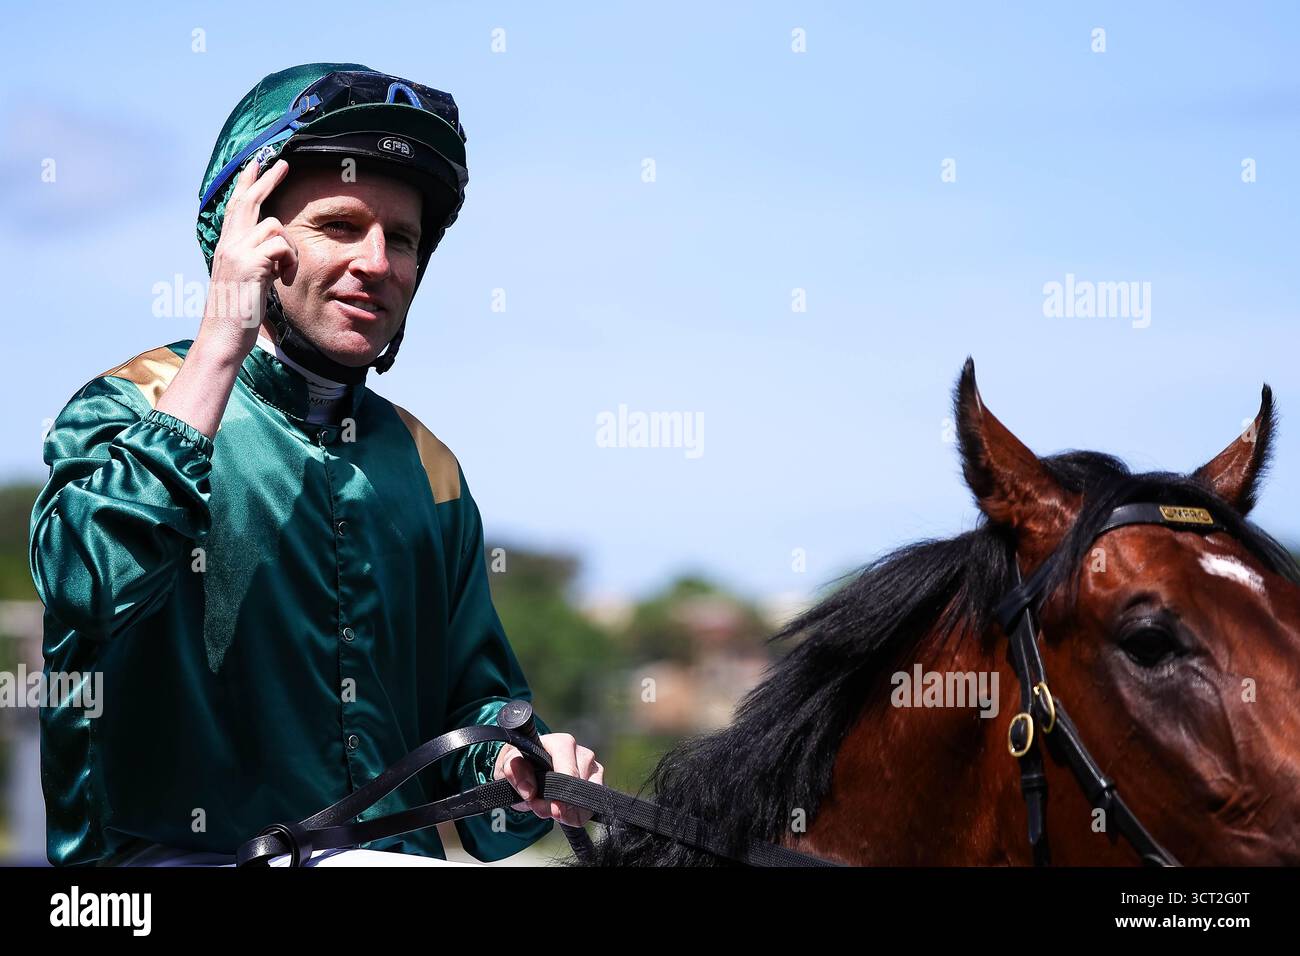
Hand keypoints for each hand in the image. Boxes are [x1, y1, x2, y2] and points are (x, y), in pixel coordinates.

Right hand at [199, 157, 296, 361]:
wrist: (223, 338)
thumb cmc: (237, 316)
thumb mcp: (248, 281)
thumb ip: (258, 260)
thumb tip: (274, 250)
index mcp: (228, 247)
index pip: (236, 206)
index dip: (246, 184)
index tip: (255, 164)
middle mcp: (228, 245)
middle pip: (248, 201)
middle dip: (266, 179)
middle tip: (283, 163)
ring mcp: (237, 252)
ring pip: (274, 225)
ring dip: (290, 249)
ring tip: (285, 274)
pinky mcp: (250, 263)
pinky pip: (282, 245)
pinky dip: (290, 261)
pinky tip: (284, 279)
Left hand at [493, 733, 602, 826]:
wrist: (528, 769)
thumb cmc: (522, 764)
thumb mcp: (510, 765)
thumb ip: (514, 773)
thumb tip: (529, 791)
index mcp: (562, 743)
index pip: (569, 771)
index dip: (557, 793)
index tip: (541, 806)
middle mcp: (582, 753)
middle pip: (579, 787)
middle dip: (560, 805)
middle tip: (540, 810)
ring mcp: (592, 768)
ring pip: (588, 799)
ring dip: (569, 812)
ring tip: (549, 810)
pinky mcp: (596, 783)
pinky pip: (592, 806)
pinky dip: (577, 816)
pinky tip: (563, 815)